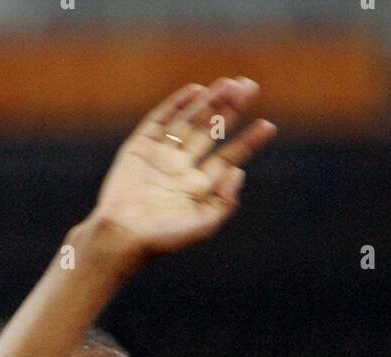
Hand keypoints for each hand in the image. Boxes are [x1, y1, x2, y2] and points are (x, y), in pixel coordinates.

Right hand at [90, 76, 276, 260]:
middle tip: (251, 87)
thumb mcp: (203, 226)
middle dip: (231, 110)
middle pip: (212, 132)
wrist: (122, 236)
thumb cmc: (162, 239)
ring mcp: (162, 155)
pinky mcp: (140, 147)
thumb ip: (224, 202)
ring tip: (230, 83)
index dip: (249, 142)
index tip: (269, 126)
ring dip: (210, 101)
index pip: (229, 157)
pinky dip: (177, 104)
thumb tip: (238, 172)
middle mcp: (182, 168)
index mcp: (199, 188)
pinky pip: (161, 120)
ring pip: (191, 121)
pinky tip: (196, 90)